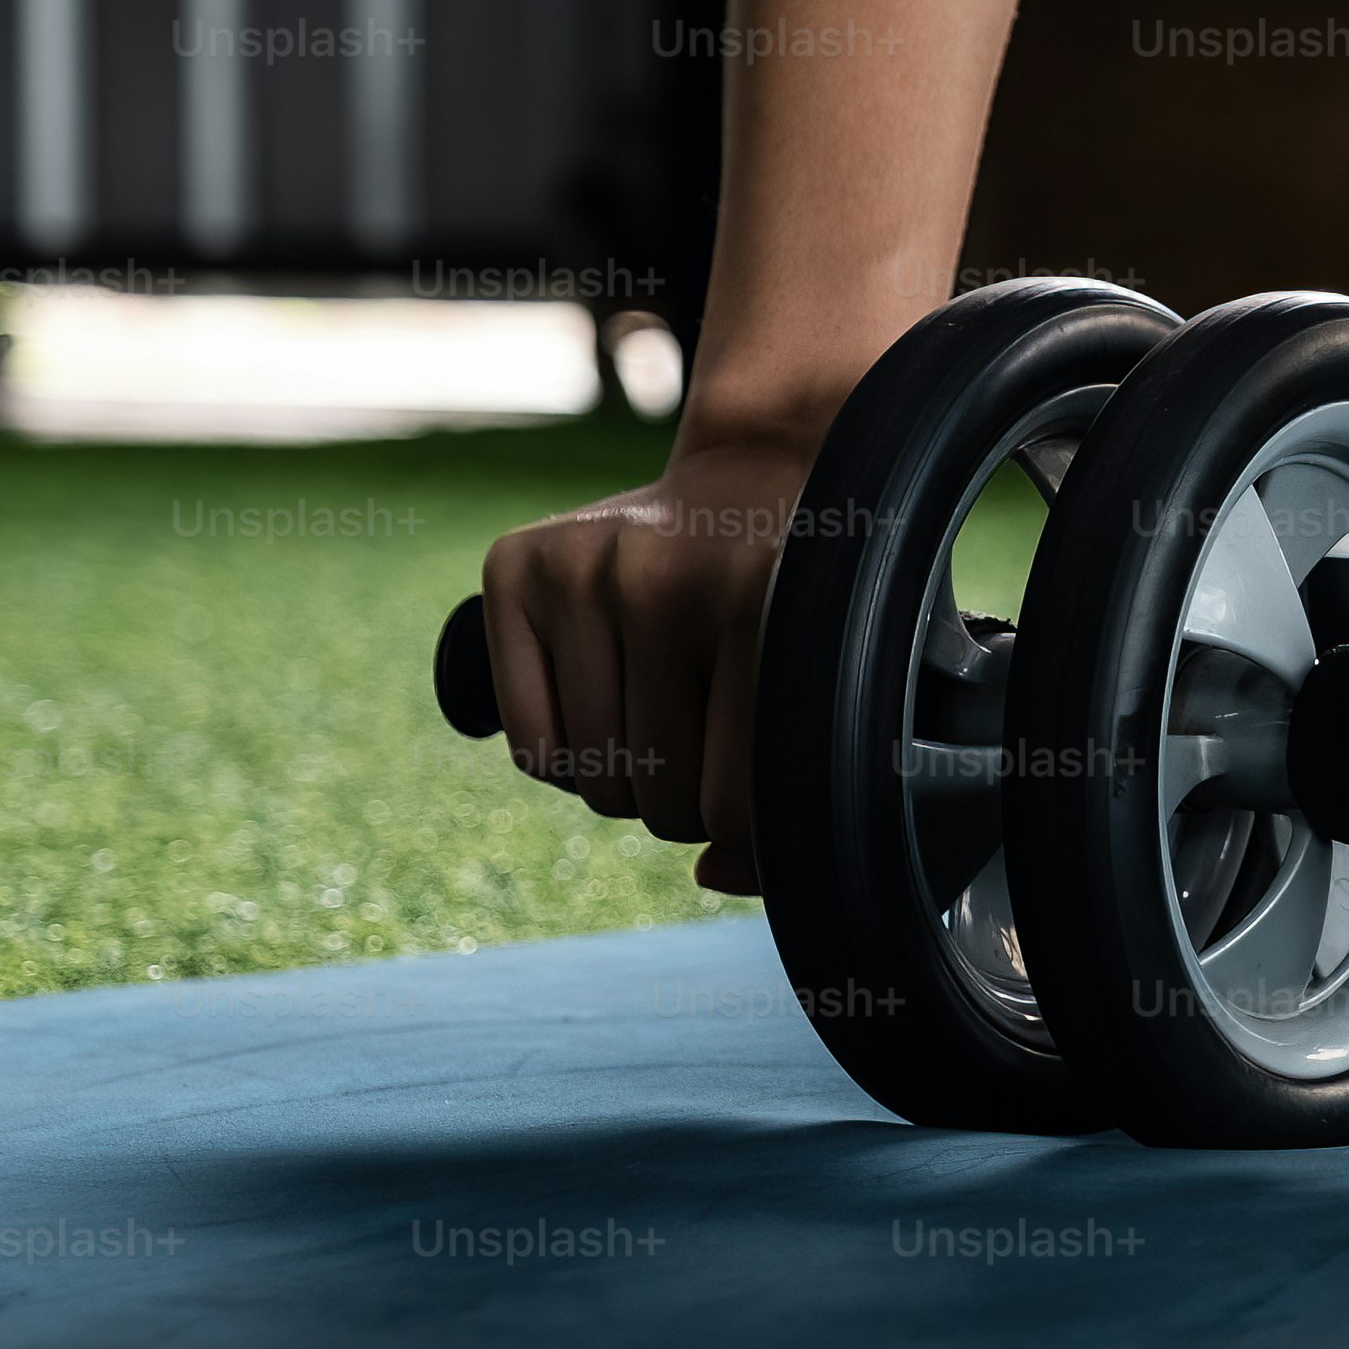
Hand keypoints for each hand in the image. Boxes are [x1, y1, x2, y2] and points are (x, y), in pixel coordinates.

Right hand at [475, 430, 814, 892]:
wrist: (752, 476)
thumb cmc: (800, 605)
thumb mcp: (831, 680)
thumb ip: (796, 796)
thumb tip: (709, 872)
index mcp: (759, 601)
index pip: (735, 807)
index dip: (748, 829)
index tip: (767, 783)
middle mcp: (661, 576)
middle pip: (662, 803)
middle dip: (690, 802)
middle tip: (715, 734)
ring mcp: (583, 566)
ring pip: (597, 785)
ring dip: (634, 783)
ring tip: (668, 713)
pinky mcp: (517, 567)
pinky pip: (534, 750)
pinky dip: (570, 760)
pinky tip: (608, 701)